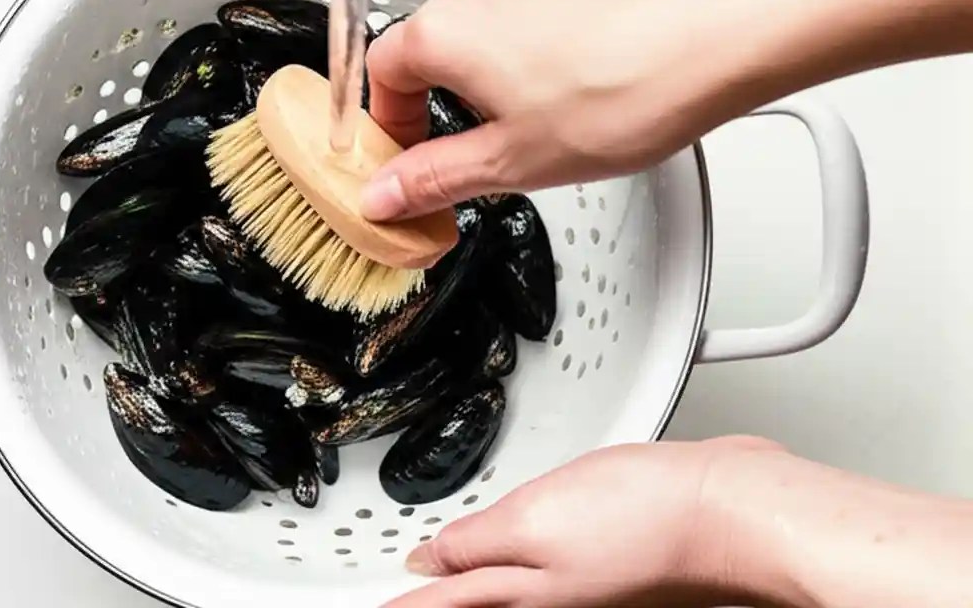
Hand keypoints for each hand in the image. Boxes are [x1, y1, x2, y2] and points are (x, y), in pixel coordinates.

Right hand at [360, 0, 972, 221]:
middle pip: (427, 56)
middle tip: (474, 164)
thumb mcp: (516, 161)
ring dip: (490, 89)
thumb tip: (386, 195)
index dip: (389, 133)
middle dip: (441, 114)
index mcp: (442, 31)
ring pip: (480, 38)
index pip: (380, 81)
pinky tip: (575, 98)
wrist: (726, 26)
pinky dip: (531, 62)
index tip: (408, 167)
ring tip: (539, 135)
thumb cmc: (631, 82)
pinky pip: (525, 21)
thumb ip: (435, 179)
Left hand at [382, 436, 792, 607]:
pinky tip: (509, 561)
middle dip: (432, 601)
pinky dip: (515, 571)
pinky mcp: (610, 565)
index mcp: (525, 596)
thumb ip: (474, 545)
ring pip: (508, 590)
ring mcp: (583, 586)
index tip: (376, 604)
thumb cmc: (647, 518)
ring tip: (434, 583)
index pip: (443, 605)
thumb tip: (423, 566)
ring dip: (468, 588)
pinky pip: (546, 574)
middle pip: (474, 603)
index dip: (405, 604)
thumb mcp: (535, 520)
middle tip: (395, 597)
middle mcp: (553, 600)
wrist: (733, 512)